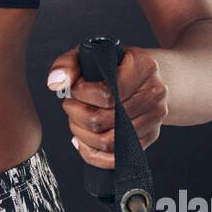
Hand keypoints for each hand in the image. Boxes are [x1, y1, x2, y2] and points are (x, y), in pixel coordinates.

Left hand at [46, 44, 168, 168]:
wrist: (147, 75)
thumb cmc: (115, 64)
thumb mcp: (90, 54)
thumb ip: (67, 64)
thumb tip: (57, 84)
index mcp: (143, 66)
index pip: (107, 93)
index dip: (82, 95)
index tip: (74, 90)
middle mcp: (154, 92)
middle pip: (106, 119)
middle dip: (77, 115)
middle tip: (70, 106)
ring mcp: (155, 117)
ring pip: (110, 141)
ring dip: (83, 135)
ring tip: (76, 121)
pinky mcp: (151, 136)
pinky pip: (118, 157)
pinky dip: (94, 154)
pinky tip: (83, 142)